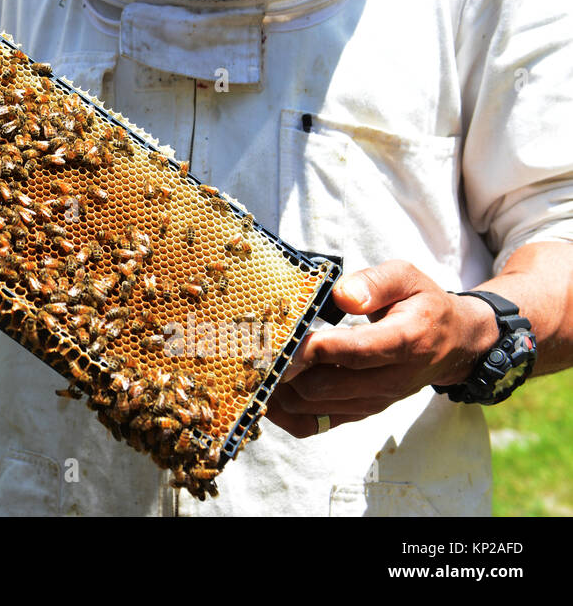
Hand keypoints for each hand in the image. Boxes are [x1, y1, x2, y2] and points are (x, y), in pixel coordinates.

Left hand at [266, 260, 498, 437]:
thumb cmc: (421, 304)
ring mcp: (374, 401)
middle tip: (251, 349)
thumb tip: (341, 294)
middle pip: (325, 385)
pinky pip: (315, 425)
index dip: (313, 349)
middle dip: (284, 369)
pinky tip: (265, 390)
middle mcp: (390, 380)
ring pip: (313, 408)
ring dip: (278, 391)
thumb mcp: (407, 277)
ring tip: (252, 366)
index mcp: (406, 341)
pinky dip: (284, 412)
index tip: (279, 339)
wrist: (452, 345)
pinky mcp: (360, 412)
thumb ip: (375, 282)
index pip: (354, 352)